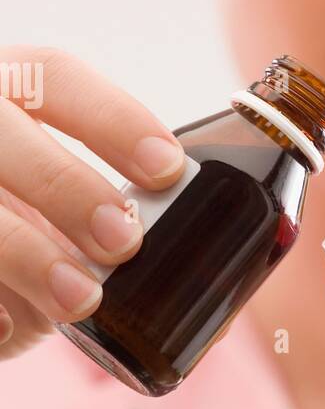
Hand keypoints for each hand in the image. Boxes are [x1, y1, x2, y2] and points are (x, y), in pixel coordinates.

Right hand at [0, 46, 186, 359]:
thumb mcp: (57, 207)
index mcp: (5, 89)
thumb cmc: (18, 220)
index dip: (112, 118)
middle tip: (123, 241)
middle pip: (0, 129)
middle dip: (65, 185)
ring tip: (79, 300)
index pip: (52, 76)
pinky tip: (3, 332)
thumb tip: (219, 301)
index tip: (168, 169)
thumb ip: (117, 225)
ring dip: (24, 250)